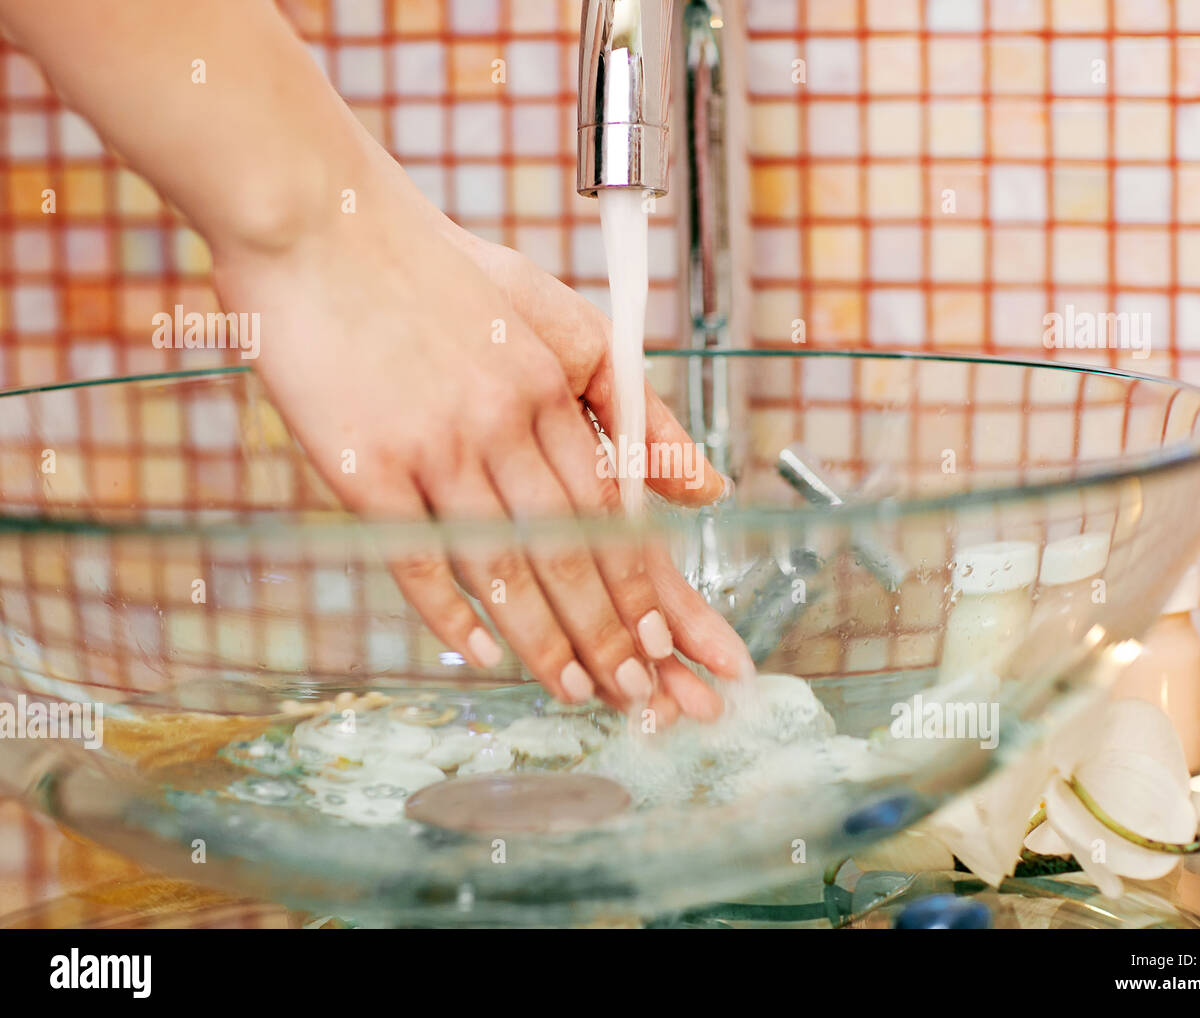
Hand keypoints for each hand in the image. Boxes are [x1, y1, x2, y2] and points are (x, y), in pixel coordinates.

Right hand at [212, 158, 751, 722]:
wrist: (321, 224)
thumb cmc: (438, 267)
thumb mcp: (555, 312)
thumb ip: (631, 400)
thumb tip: (702, 482)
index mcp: (553, 387)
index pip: (618, 510)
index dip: (651, 585)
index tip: (679, 647)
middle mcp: (506, 421)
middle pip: (574, 548)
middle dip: (615, 633)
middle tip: (647, 698)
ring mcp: (435, 446)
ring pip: (506, 564)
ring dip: (547, 639)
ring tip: (579, 693)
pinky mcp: (365, 464)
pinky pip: (417, 555)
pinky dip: (450, 611)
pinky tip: (480, 652)